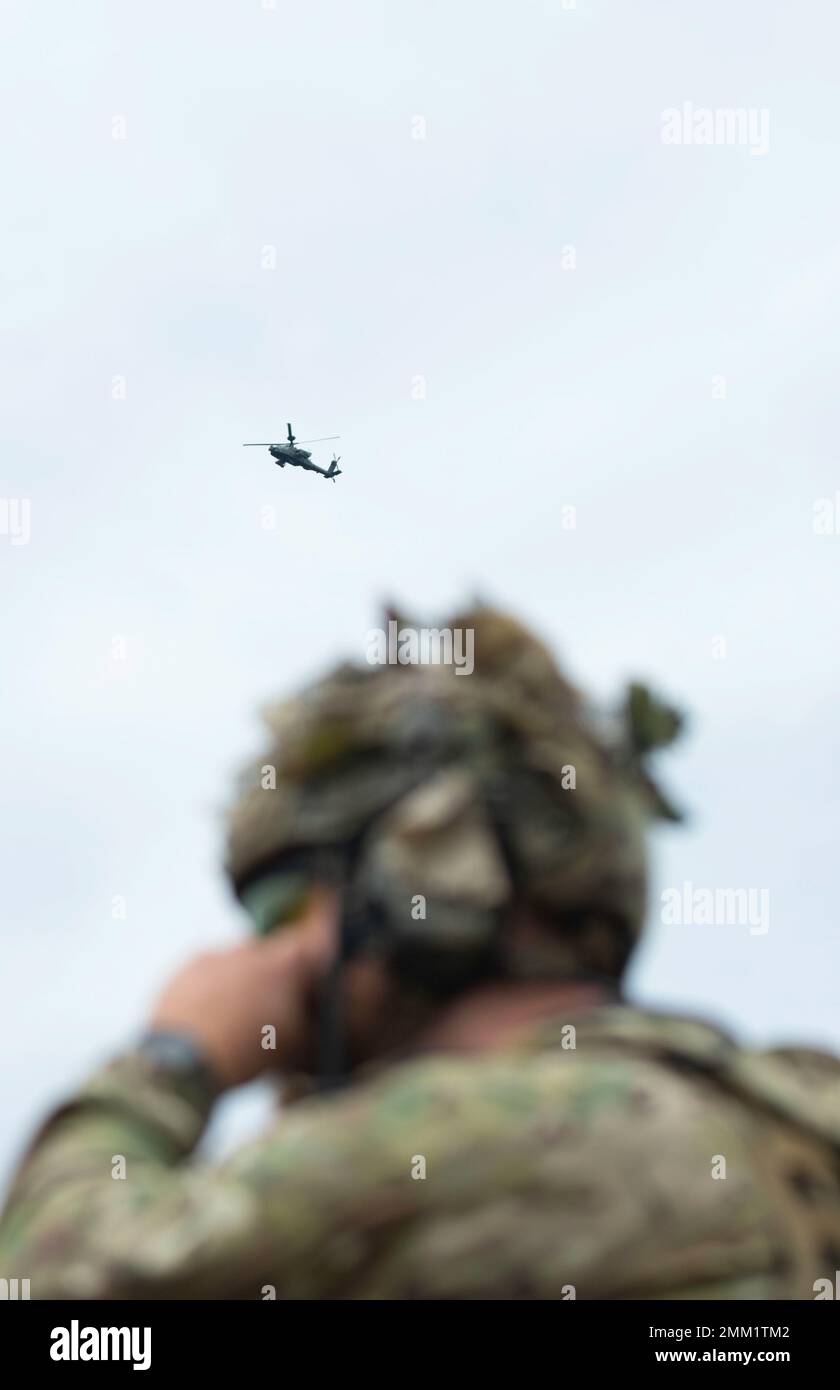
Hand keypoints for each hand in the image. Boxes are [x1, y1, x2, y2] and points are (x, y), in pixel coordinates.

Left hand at [149, 890, 337, 1088]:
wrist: (185, 1061)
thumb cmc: (248, 1052)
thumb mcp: (298, 1046)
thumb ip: (314, 1022)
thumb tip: (319, 1020)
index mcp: (288, 964)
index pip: (317, 945)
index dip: (317, 966)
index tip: (314, 984)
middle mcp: (255, 949)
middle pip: (276, 957)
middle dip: (277, 979)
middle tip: (272, 1012)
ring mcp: (220, 954)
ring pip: (241, 962)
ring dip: (244, 982)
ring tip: (235, 1020)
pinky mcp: (189, 965)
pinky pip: (210, 970)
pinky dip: (213, 986)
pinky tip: (209, 1018)